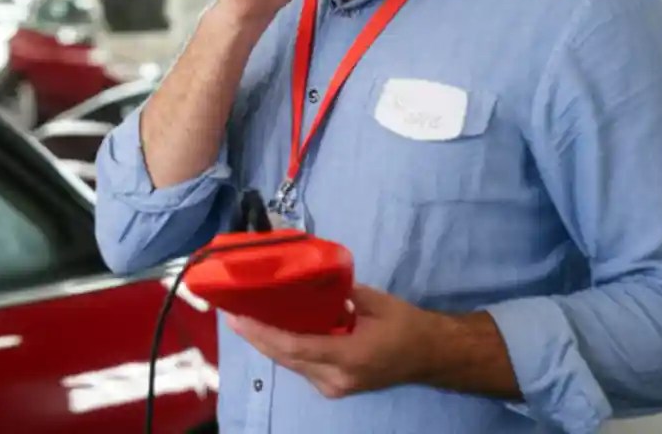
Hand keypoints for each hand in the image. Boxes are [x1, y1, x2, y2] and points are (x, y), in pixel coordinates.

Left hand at [225, 285, 436, 398]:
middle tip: (232, 313)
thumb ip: (341, 291)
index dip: (264, 333)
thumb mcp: (375, 301)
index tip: (239, 317)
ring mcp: (334, 387)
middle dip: (256, 337)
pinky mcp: (333, 387)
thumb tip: (309, 275)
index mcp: (349, 357)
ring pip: (290, 364)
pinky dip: (284, 348)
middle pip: (286, 358)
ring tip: (244, 319)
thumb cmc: (405, 325)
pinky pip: (301, 366)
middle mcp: (336, 378)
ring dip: (266, 343)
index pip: (296, 347)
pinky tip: (270, 329)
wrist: (430, 356)